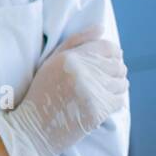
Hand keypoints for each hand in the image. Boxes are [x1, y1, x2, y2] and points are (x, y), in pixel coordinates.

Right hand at [0, 25, 127, 155]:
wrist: (33, 127)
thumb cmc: (42, 93)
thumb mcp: (50, 62)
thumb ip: (76, 42)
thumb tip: (101, 28)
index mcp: (69, 57)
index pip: (109, 48)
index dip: (112, 55)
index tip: (105, 63)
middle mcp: (81, 71)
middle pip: (118, 66)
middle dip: (113, 73)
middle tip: (99, 82)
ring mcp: (90, 90)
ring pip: (122, 83)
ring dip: (114, 88)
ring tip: (98, 93)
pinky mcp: (97, 109)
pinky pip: (119, 100)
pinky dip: (112, 102)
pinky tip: (97, 104)